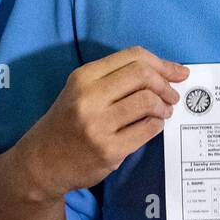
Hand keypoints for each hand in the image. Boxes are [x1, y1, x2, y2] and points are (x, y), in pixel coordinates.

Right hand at [12, 46, 188, 200]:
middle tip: (173, 94)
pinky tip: (154, 125)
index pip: (133, 57)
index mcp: (84, 77)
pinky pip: (147, 129)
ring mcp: (98, 125)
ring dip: (164, 105)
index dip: (162, 63)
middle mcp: (89, 98)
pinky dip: (158, 124)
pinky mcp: (109, 150)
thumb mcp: (81, 90)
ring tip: (164, 110)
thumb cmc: (68, 121)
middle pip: (143, 75)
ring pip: (148, 102)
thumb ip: (116, 77)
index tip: (178, 72)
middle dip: (166, 83)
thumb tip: (166, 71)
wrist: (42, 162)